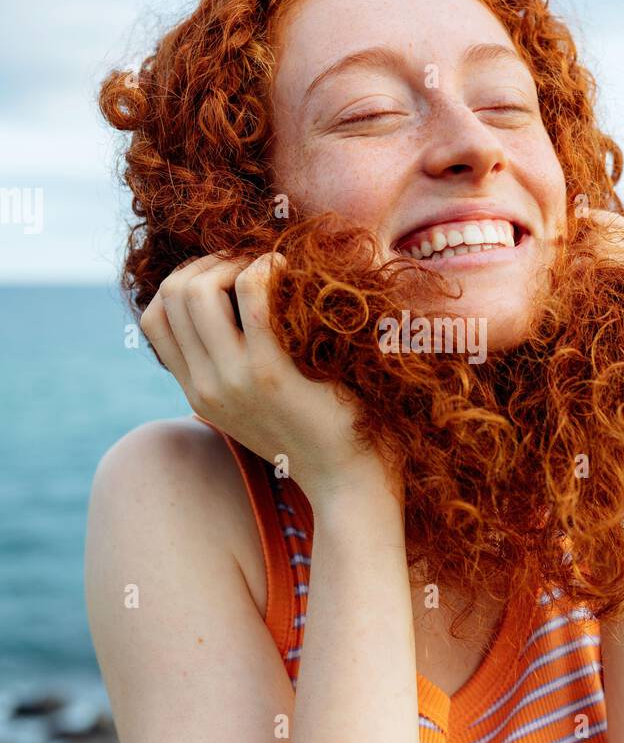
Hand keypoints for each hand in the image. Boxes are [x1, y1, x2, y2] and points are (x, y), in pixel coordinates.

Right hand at [140, 253, 399, 506]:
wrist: (350, 482)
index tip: (228, 278)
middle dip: (211, 262)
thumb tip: (232, 312)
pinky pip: (252, 292)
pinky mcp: (272, 372)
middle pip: (173, 293)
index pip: (155, 317)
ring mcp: (233, 379)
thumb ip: (234, 368)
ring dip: (234, 261)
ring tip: (271, 267)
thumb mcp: (258, 406)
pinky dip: (267, 266)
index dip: (185, 281)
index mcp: (197, 392)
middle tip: (253, 265)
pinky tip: (291, 272)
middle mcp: (205, 386)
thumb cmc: (318, 433)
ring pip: (197, 289)